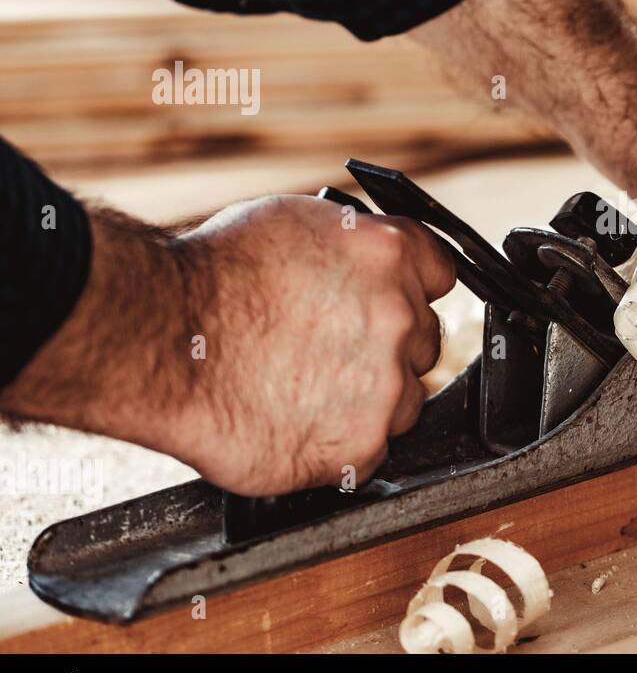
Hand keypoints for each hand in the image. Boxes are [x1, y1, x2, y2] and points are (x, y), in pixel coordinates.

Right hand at [2, 196, 453, 494]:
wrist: (160, 339)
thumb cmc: (209, 276)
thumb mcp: (297, 222)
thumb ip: (356, 248)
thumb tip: (372, 266)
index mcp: (391, 255)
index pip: (440, 275)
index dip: (411, 292)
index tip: (391, 305)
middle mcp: (401, 318)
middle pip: (423, 342)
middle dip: (387, 348)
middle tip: (330, 354)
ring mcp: (386, 385)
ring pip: (404, 401)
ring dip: (369, 400)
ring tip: (302, 392)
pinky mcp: (360, 444)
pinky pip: (369, 450)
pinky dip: (338, 444)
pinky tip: (295, 423)